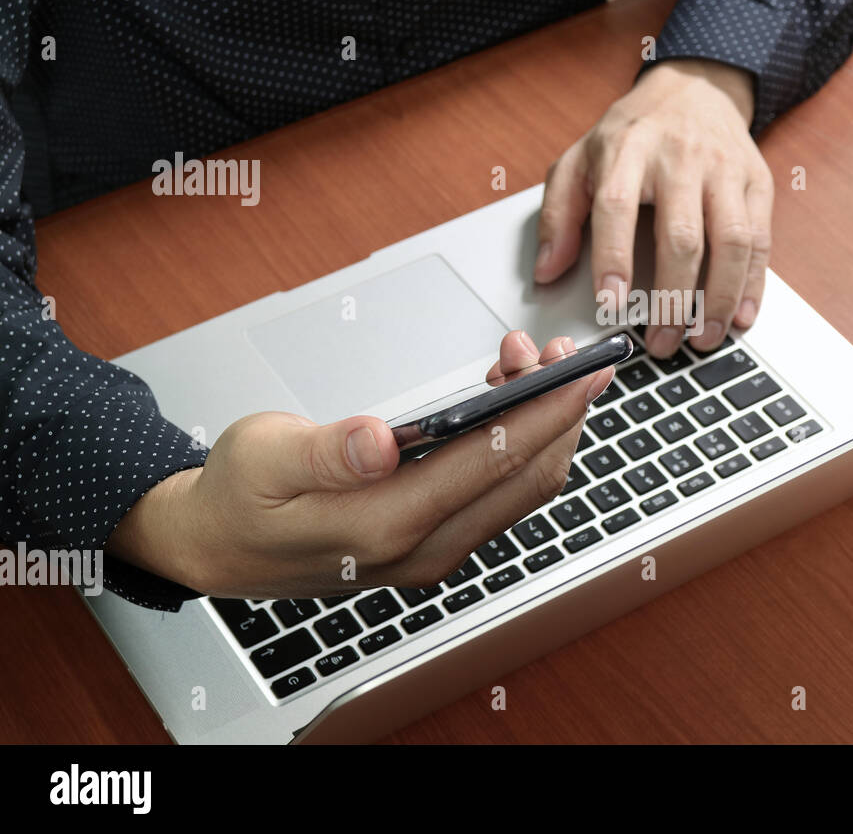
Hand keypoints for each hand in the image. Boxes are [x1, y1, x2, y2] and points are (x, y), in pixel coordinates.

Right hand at [106, 331, 613, 598]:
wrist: (219, 548)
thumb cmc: (238, 497)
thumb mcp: (261, 458)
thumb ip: (323, 453)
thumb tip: (379, 442)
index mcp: (386, 526)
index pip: (492, 463)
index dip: (547, 413)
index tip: (584, 373)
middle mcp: (425, 549)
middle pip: (527, 478)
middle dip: (556, 409)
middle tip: (558, 351)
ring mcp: (436, 550)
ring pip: (521, 486)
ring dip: (541, 423)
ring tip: (527, 360)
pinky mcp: (437, 541)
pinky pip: (500, 492)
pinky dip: (518, 442)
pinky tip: (505, 398)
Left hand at [534, 59, 774, 358]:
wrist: (695, 88)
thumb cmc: (632, 133)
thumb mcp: (580, 160)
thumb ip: (559, 215)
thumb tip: (547, 270)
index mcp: (627, 150)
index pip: (616, 207)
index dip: (613, 259)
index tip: (611, 305)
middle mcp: (680, 158)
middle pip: (682, 236)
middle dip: (672, 299)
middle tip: (660, 342)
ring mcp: (724, 170)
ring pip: (731, 242)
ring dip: (718, 299)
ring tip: (702, 337)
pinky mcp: (756, 183)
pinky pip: (760, 240)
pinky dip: (753, 284)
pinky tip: (740, 315)